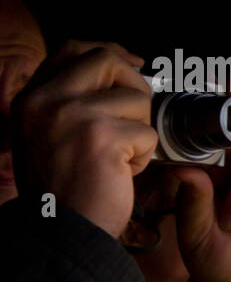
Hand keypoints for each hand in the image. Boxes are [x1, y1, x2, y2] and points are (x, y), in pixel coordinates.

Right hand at [11, 41, 154, 237]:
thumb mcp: (49, 134)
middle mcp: (45, 100)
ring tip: (118, 157)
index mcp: (31, 98)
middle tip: (135, 119)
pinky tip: (120, 174)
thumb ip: (72, 100)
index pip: (72, 50)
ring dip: (138, 131)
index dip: (110, 53)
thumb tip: (122, 64)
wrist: (61, 232)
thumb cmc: (64, 188)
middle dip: (135, 86)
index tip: (135, 65)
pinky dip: (143, 157)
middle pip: (107, 60)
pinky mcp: (101, 137)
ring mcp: (72, 115)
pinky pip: (147, 134)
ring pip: (136, 99)